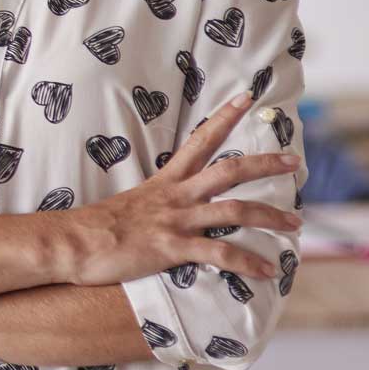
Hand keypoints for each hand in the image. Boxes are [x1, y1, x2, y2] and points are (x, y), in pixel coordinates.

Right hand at [59, 91, 302, 285]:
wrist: (72, 242)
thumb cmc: (96, 227)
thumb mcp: (131, 203)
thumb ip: (155, 202)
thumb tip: (167, 209)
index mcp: (166, 181)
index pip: (200, 139)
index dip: (225, 117)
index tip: (247, 98)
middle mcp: (176, 196)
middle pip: (230, 171)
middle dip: (266, 164)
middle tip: (295, 161)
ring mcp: (175, 221)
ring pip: (234, 211)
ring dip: (270, 216)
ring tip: (295, 222)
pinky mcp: (172, 248)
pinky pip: (219, 255)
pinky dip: (248, 263)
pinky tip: (268, 272)